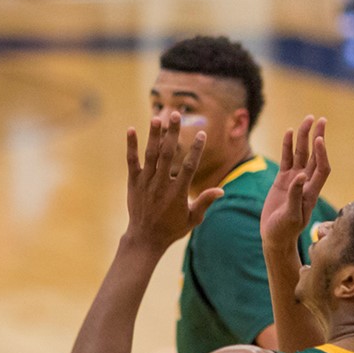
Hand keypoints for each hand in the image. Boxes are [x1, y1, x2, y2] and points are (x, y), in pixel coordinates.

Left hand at [124, 114, 222, 252]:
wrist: (145, 238)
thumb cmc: (172, 228)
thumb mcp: (193, 219)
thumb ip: (205, 202)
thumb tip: (221, 190)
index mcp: (178, 192)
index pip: (189, 167)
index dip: (196, 150)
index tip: (201, 134)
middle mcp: (161, 184)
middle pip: (168, 154)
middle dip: (172, 133)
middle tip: (176, 114)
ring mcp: (146, 182)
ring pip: (150, 155)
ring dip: (154, 135)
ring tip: (158, 118)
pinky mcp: (133, 182)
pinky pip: (132, 161)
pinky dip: (131, 146)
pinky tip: (131, 130)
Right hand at [261, 116, 329, 253]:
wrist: (276, 237)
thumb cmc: (285, 230)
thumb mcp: (292, 216)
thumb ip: (296, 196)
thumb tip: (301, 176)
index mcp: (312, 191)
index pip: (322, 167)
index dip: (322, 153)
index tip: (319, 139)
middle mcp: (306, 182)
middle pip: (314, 155)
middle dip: (318, 137)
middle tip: (321, 120)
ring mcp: (295, 180)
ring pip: (300, 154)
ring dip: (304, 137)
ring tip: (307, 120)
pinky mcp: (283, 180)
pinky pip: (286, 159)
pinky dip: (287, 146)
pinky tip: (288, 132)